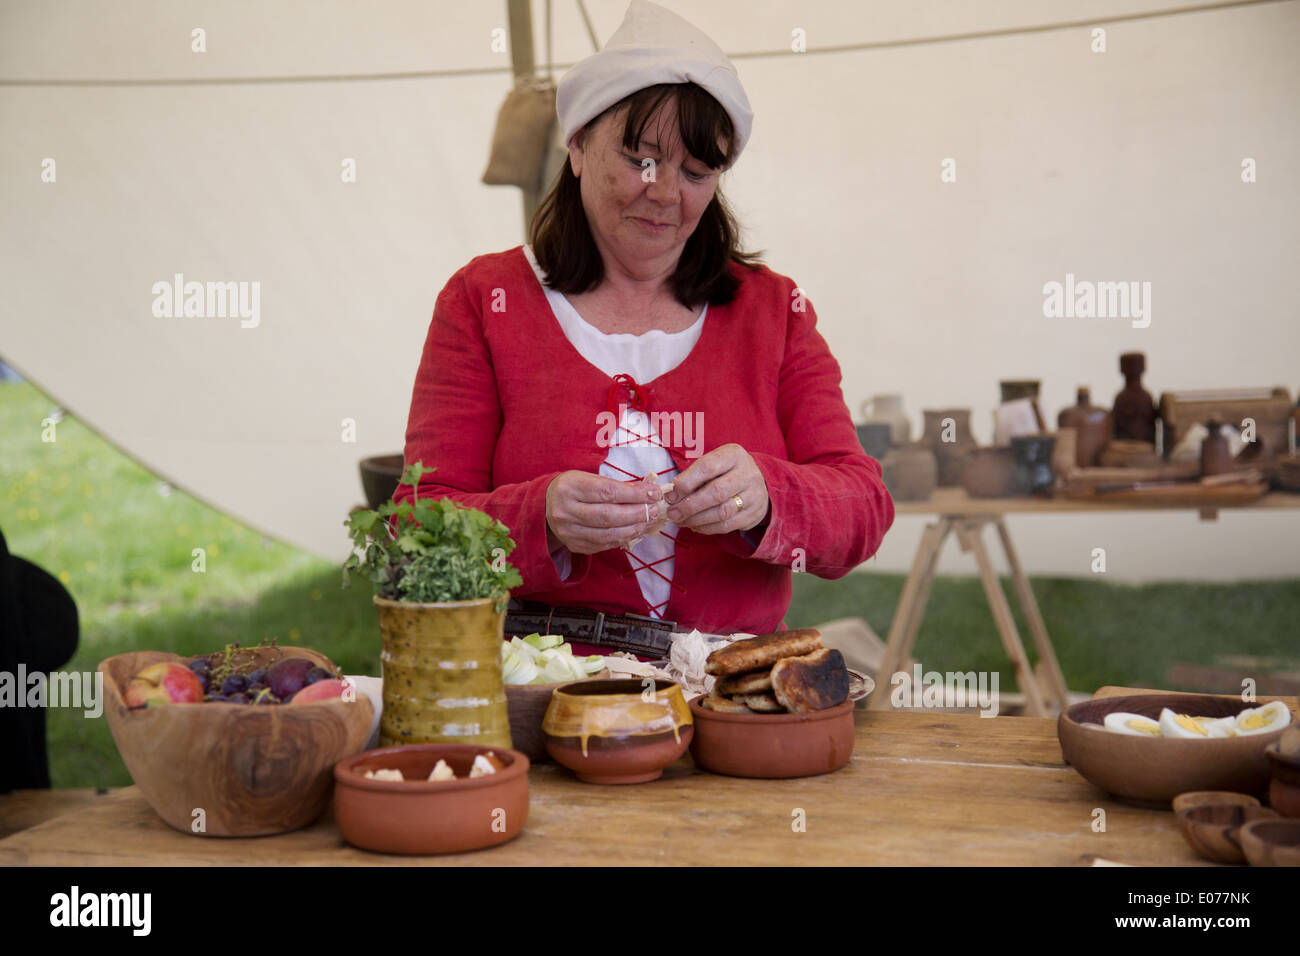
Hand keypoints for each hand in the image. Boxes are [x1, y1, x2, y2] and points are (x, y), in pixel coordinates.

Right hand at [545, 471, 666, 554]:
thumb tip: (648, 491)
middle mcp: (565, 511)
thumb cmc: (574, 488)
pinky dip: (623, 538)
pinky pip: (603, 545)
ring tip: (649, 521)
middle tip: (655, 509)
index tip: (653, 493)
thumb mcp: (589, 479)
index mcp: (570, 488)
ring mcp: (568, 531)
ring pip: (607, 534)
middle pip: (608, 516)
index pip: (607, 492)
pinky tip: (635, 531)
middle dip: (637, 513)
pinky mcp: (574, 545)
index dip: (634, 494)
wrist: (546, 506)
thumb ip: (615, 486)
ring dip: (633, 529)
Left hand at [664, 443, 769, 535]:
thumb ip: (693, 475)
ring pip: (722, 512)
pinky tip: (695, 526)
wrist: (757, 482)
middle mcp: (747, 474)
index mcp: (733, 455)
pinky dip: (706, 528)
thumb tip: (672, 496)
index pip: (707, 468)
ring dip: (696, 520)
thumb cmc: (726, 471)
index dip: (686, 483)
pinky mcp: (753, 514)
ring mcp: (753, 495)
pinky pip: (727, 525)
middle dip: (689, 506)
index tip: (671, 495)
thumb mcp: (714, 463)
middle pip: (716, 492)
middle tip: (673, 513)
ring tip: (681, 521)